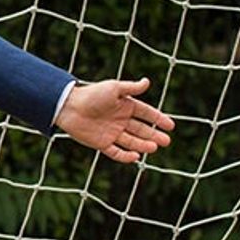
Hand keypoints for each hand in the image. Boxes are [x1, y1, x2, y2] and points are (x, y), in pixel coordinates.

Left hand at [56, 77, 174, 163]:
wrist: (69, 107)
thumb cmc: (92, 94)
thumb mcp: (114, 88)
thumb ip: (131, 88)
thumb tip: (147, 82)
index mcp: (125, 106)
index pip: (146, 113)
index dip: (158, 119)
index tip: (171, 125)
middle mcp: (120, 120)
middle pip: (141, 130)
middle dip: (154, 135)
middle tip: (166, 142)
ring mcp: (111, 133)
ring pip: (131, 142)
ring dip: (143, 145)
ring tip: (154, 148)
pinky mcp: (101, 144)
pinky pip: (116, 152)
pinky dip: (125, 156)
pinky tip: (136, 157)